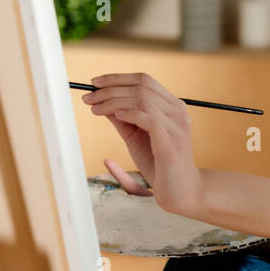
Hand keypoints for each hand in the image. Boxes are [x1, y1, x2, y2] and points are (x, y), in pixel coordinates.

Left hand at [82, 71, 203, 216]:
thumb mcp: (135, 137)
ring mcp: (177, 125)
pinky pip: (149, 118)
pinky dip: (129, 113)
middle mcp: (177, 111)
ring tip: (95, 108)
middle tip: (88, 98)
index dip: (117, 78)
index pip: (144, 80)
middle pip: (142, 86)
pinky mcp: (171, 141)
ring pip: (143, 99)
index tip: (94, 83)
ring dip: (113, 100)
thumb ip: (122, 119)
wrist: (181, 192)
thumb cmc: (159, 165)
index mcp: (172, 106)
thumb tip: (101, 101)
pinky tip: (115, 116)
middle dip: (110, 89)